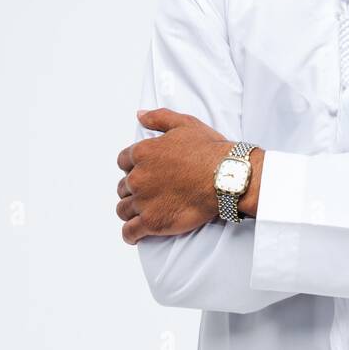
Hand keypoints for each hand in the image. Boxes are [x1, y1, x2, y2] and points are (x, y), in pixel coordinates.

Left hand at [116, 108, 233, 244]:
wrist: (225, 177)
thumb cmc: (209, 151)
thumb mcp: (184, 124)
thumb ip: (158, 118)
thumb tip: (140, 115)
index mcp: (142, 153)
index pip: (123, 162)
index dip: (133, 167)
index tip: (145, 172)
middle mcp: (138, 177)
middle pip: (123, 187)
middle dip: (133, 190)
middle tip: (149, 193)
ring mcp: (143, 201)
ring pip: (123, 210)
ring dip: (131, 211)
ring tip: (143, 214)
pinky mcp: (152, 222)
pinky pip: (130, 232)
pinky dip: (131, 234)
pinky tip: (137, 234)